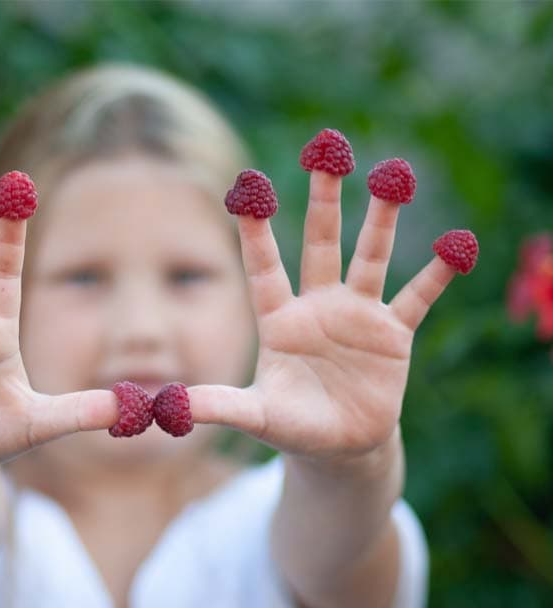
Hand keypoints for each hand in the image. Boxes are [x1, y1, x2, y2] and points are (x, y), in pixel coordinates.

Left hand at [190, 171, 457, 458]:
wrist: (339, 446)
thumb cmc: (291, 427)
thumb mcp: (254, 416)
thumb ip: (216, 405)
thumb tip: (166, 406)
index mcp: (279, 319)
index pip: (263, 265)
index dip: (255, 228)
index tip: (247, 184)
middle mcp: (317, 306)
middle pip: (320, 242)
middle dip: (324, 198)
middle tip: (327, 147)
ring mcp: (357, 316)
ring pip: (371, 256)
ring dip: (382, 219)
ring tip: (393, 174)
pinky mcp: (393, 335)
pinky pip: (418, 297)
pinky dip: (438, 274)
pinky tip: (457, 244)